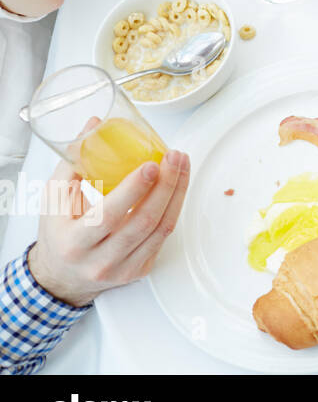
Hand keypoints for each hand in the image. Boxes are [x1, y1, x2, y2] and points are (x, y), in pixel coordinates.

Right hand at [27, 154, 190, 306]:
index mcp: (74, 243)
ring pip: (161, 228)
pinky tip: (177, 186)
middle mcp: (100, 261)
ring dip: (176, 192)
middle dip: (166, 185)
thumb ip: (73, 162)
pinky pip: (164, 235)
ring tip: (181, 165)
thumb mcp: (53, 200)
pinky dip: (174, 207)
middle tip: (174, 157)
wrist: (62, 277)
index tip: (151, 165)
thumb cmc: (58, 235)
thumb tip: (94, 124)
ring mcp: (124, 268)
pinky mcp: (141, 269)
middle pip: (143, 221)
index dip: (133, 190)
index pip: (108, 216)